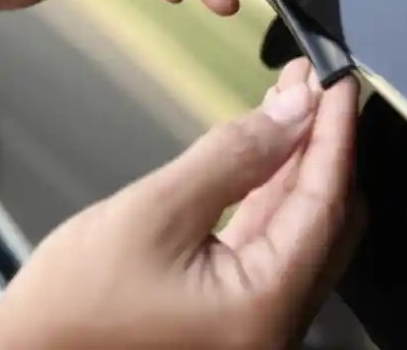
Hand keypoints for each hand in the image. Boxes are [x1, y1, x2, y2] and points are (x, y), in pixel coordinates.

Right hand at [0, 59, 359, 348]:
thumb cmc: (68, 311)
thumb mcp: (154, 212)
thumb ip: (232, 157)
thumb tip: (294, 113)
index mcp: (264, 307)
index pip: (325, 203)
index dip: (335, 133)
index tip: (338, 83)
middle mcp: (274, 324)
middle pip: (326, 218)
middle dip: (323, 145)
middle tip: (313, 86)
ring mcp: (257, 323)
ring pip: (301, 229)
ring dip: (298, 165)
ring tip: (291, 105)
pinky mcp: (234, 316)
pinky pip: (273, 246)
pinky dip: (273, 195)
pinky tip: (268, 154)